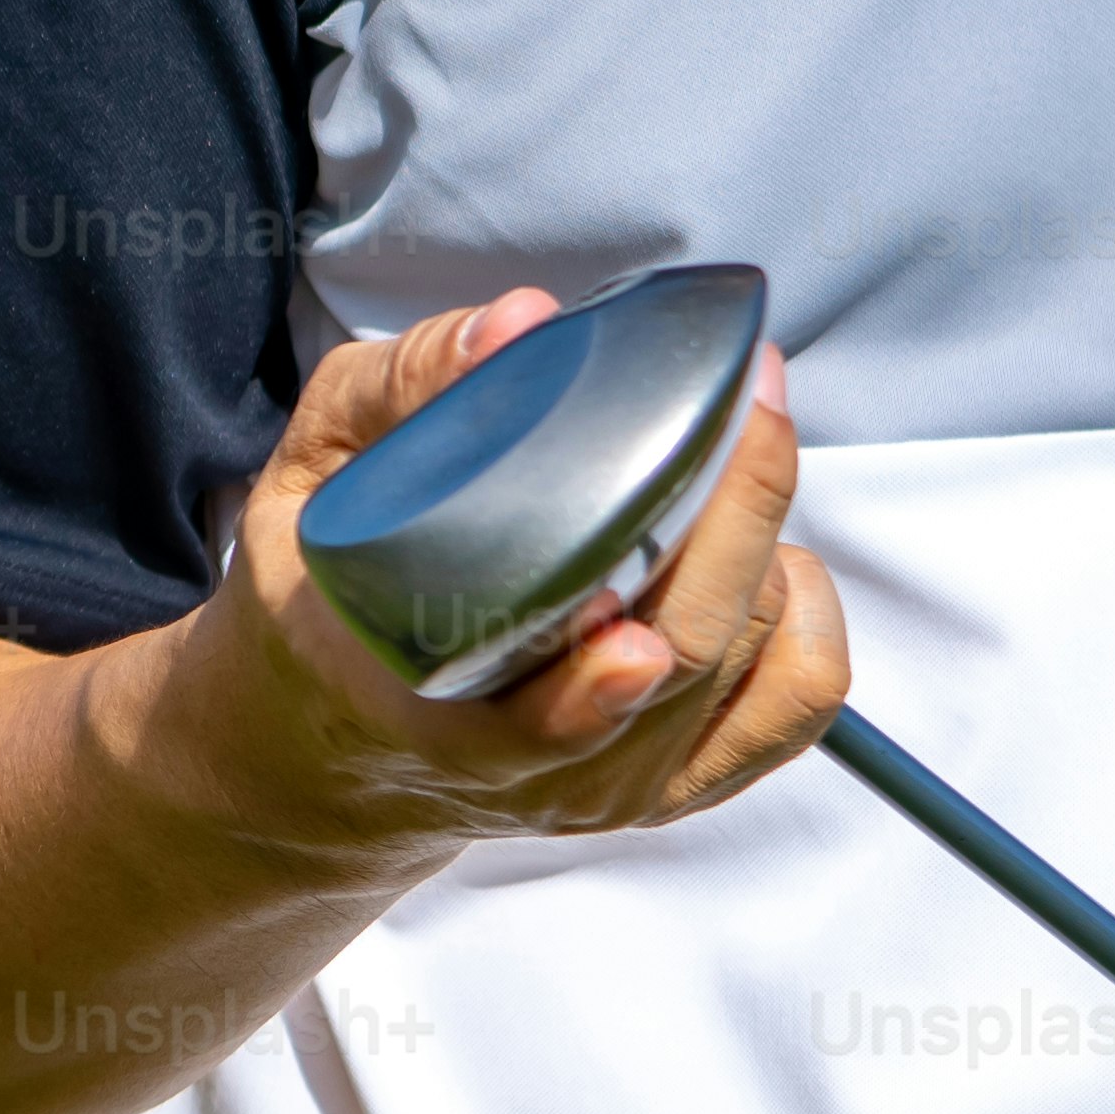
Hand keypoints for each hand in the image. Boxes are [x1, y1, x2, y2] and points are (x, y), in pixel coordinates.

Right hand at [102, 285, 853, 874]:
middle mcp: (535, 774)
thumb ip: (399, 391)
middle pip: (682, 651)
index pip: (526, 731)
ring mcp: (620, 789)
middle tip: (748, 387)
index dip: (589, 696)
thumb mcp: (310, 475)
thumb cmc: (326, 594)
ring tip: (723, 450)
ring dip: (756, 536)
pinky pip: (799, 698)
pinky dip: (804, 610)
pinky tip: (758, 549)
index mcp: (416, 710)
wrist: (339, 742)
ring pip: (747, 651)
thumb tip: (519, 325)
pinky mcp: (686, 783)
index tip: (635, 639)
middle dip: (735, 507)